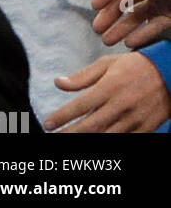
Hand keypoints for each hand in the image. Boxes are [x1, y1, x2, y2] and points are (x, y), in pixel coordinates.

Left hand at [46, 52, 170, 132]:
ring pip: (107, 136)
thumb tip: (58, 83)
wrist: (168, 74)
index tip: (48, 123)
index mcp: (108, 87)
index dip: (62, 116)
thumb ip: (82, 76)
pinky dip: (112, 143)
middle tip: (55, 136)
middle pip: (90, 125)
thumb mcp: (106, 64)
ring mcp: (134, 119)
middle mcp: (120, 105)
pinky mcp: (146, 128)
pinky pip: (126, 140)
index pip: (79, 106)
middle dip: (70, 133)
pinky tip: (98, 144)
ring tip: (70, 141)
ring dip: (88, 140)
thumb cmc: (133, 66)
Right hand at [92, 0, 170, 48]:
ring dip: (123, 29)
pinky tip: (131, 44)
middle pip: (127, 1)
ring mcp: (165, 3)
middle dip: (111, 15)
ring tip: (108, 41)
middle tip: (97, 29)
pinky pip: (155, 27)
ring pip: (139, 17)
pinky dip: (143, 35)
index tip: (93, 7)